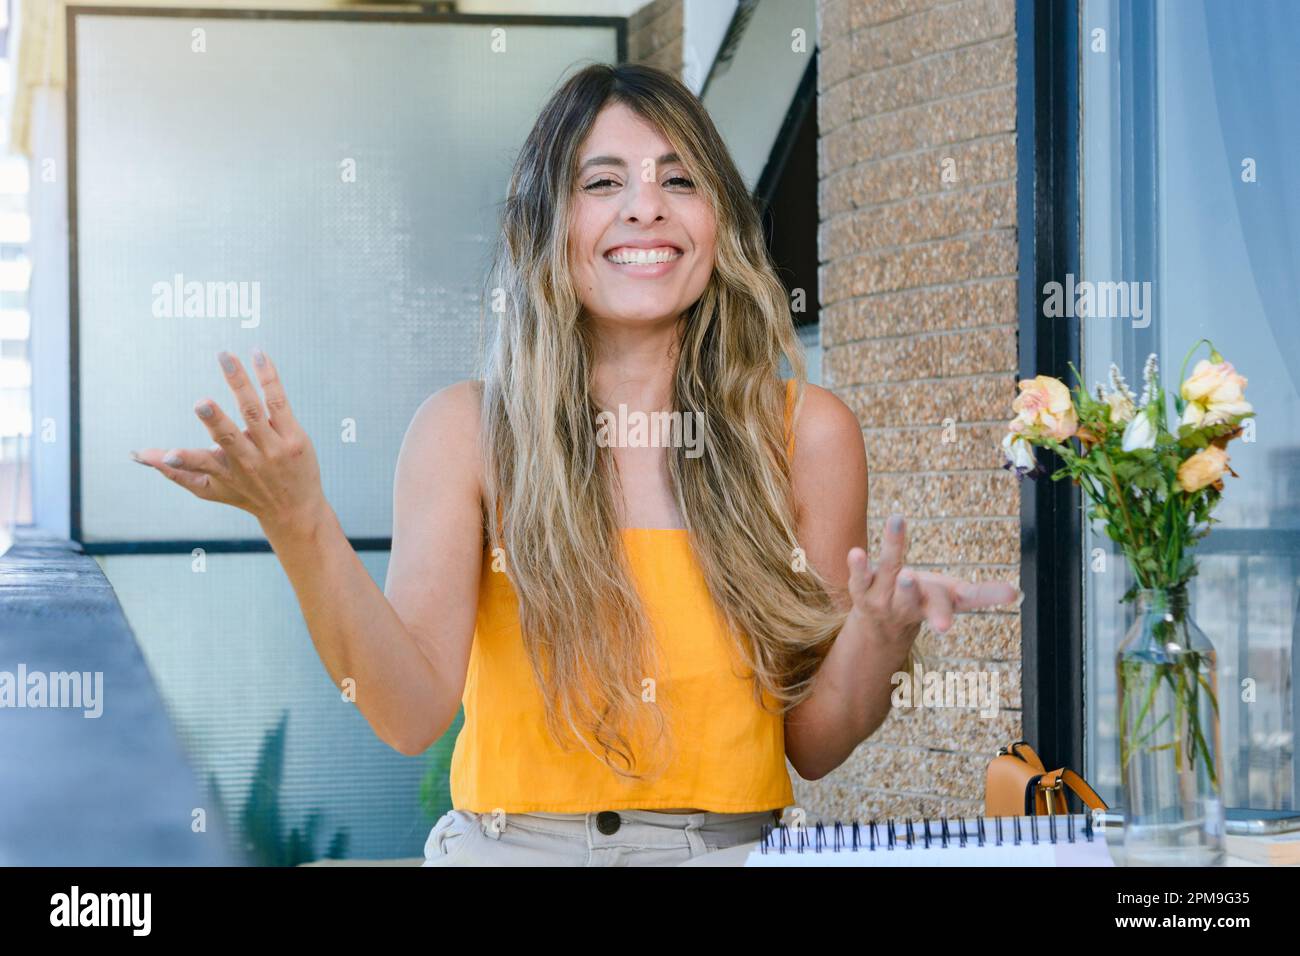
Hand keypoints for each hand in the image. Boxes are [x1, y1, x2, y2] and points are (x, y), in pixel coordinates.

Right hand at [131, 349, 328, 536]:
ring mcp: (273, 447)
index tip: (168, 456)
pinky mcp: (293, 435)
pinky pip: (278, 402)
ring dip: (239, 383)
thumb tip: (136, 455)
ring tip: (225, 357)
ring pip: (254, 411)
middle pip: (229, 436)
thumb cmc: (245, 494)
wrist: (295, 508)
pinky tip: (257, 355)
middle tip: (201, 403)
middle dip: (214, 420)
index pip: (200, 464)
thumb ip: (175, 471)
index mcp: (224, 471)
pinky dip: (268, 378)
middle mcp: (249, 460)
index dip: (182, 461)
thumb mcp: (209, 489)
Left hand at [846, 514, 1019, 648]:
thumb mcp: (955, 600)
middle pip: (908, 597)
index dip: (942, 617)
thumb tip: (1018, 593)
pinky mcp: (861, 588)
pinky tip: (856, 551)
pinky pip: (858, 577)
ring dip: (891, 549)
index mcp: (932, 608)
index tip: (944, 628)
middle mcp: (904, 605)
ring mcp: (880, 598)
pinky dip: (857, 566)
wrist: (883, 625)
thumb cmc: (928, 603)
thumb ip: (983, 595)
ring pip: (885, 572)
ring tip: (898, 520)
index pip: (941, 609)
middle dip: (908, 589)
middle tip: (908, 577)